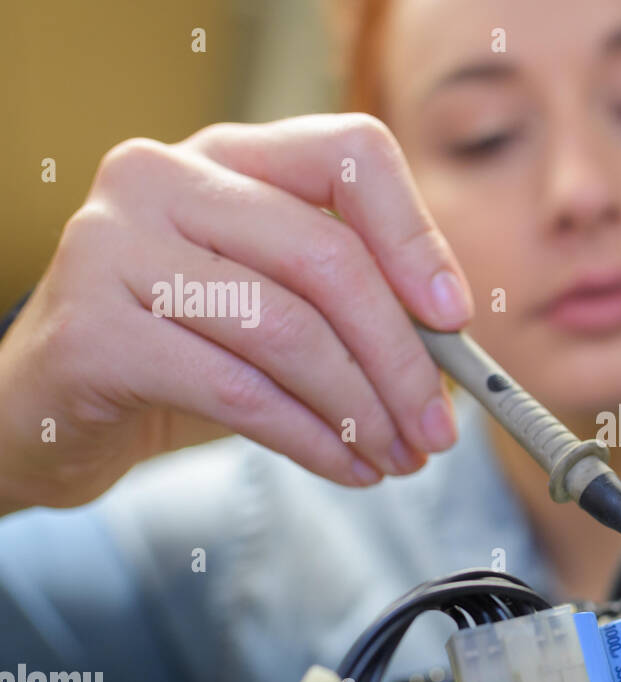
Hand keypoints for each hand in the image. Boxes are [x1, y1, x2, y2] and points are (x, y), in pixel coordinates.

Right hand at [0, 115, 473, 513]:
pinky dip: (313, 441)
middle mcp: (164, 178)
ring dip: (363, 410)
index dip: (416, 237)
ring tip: (396, 458)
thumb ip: (353, 311)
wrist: (47, 410)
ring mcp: (116, 247)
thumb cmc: (181, 354)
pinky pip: (240, 393)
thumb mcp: (272, 310)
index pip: (350, 154)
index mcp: (226, 156)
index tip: (452, 319)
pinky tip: (347, 467)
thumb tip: (451, 358)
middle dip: (402, 358)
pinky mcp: (94, 333)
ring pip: (288, 331)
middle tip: (438, 429)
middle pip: (328, 258)